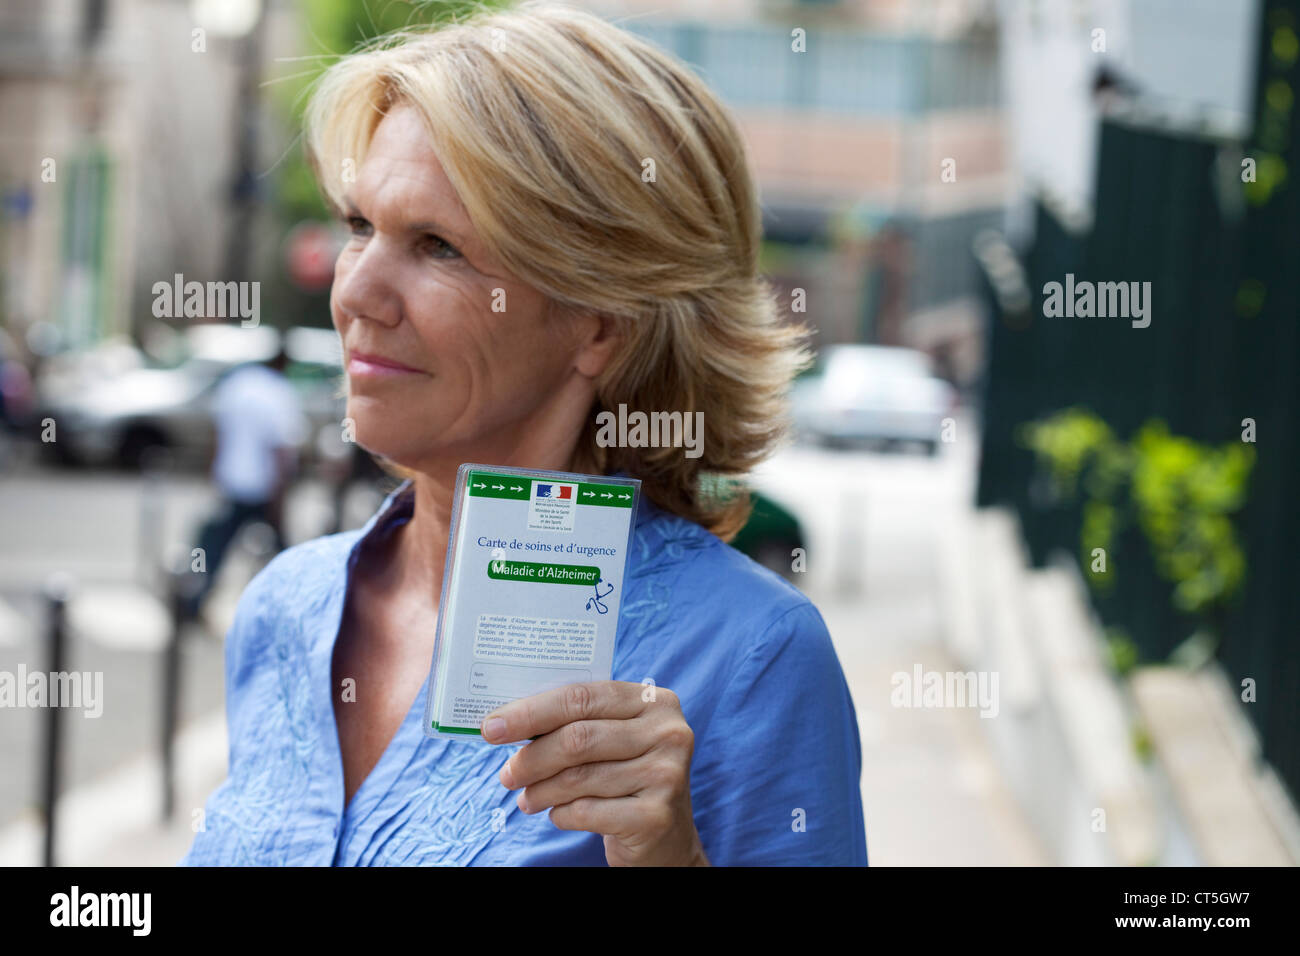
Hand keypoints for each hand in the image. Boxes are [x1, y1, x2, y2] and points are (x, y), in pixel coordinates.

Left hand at [483, 681, 708, 866]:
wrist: (666, 838)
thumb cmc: (626, 777)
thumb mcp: (613, 739)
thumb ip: (578, 722)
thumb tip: (507, 722)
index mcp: (656, 700)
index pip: (582, 696)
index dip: (531, 711)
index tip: (492, 727)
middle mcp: (669, 733)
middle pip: (578, 737)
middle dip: (532, 757)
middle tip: (506, 773)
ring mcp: (666, 774)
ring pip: (579, 777)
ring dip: (541, 790)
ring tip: (526, 798)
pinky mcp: (656, 816)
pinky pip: (587, 812)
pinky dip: (562, 814)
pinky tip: (558, 814)